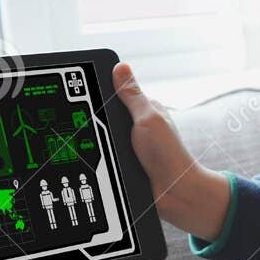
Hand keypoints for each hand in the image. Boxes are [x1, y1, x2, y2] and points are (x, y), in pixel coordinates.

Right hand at [112, 61, 230, 238]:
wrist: (172, 192)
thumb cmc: (169, 154)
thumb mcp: (148, 118)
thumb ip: (132, 95)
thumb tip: (121, 66)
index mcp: (145, 109)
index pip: (114, 94)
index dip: (100, 96)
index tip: (86, 100)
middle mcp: (136, 124)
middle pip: (104, 116)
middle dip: (98, 123)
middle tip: (101, 131)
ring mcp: (129, 144)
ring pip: (102, 137)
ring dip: (99, 143)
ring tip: (103, 147)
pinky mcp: (123, 161)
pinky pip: (105, 155)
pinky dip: (101, 157)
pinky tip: (100, 159)